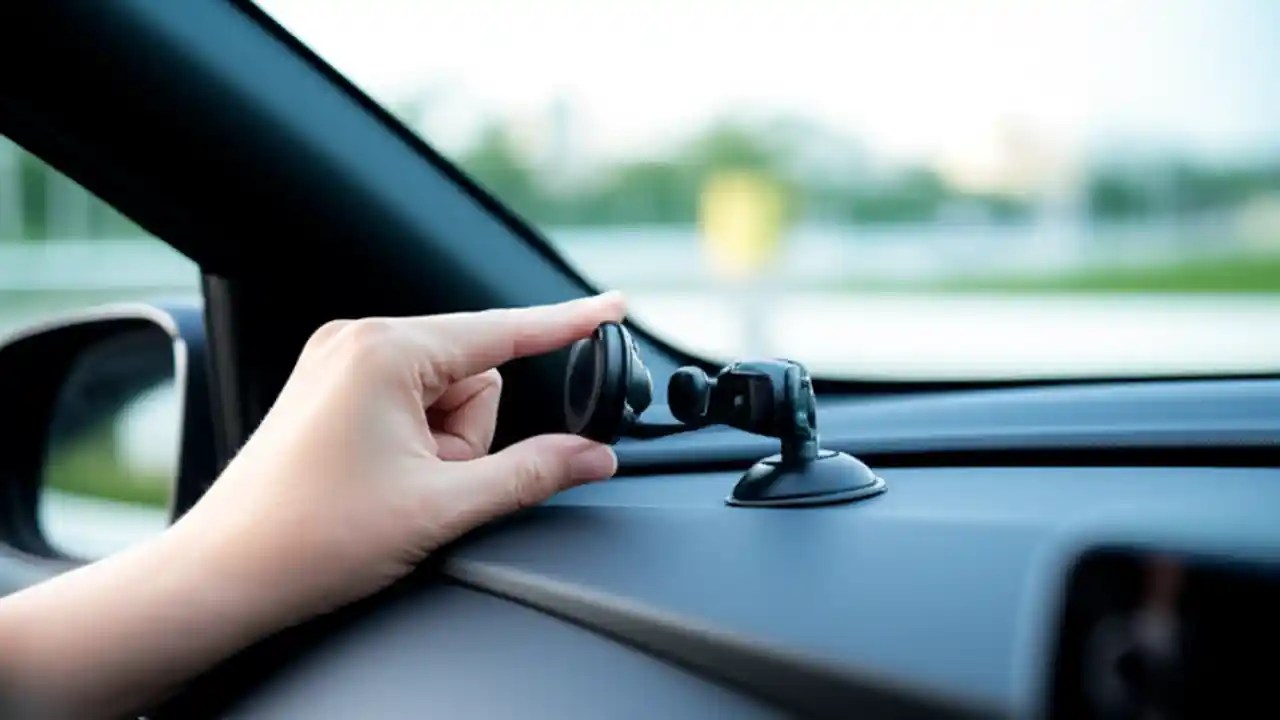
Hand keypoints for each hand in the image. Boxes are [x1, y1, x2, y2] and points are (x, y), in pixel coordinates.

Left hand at [170, 291, 626, 627]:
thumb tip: (593, 456)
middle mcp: (359, 341)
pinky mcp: (333, 390)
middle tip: (427, 484)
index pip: (504, 331)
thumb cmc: (310, 538)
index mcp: (386, 351)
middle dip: (469, 438)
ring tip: (395, 488)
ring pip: (444, 396)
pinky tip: (379, 481)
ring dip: (442, 448)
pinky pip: (410, 405)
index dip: (568, 324)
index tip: (614, 308)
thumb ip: (532, 473)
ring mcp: (341, 364)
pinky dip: (417, 444)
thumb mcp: (441, 506)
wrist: (224, 576)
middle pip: (474, 376)